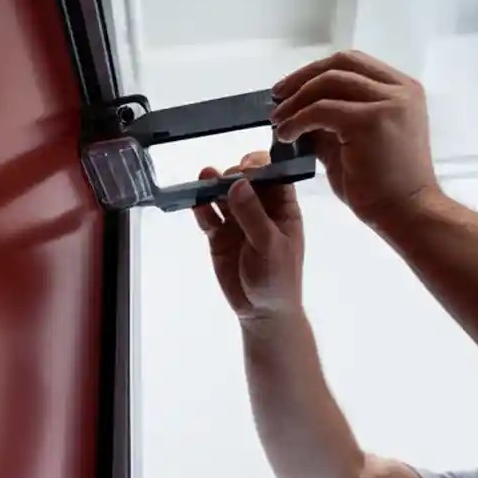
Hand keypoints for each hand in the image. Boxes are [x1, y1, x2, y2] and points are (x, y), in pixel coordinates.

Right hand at [192, 151, 303, 320]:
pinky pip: (208, 216)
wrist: (262, 312)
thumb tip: (238, 183)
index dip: (262, 167)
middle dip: (235, 175)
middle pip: (246, 182)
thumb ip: (253, 214)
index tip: (247, 165)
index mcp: (282, 209)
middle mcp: (260, 210)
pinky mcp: (219, 235)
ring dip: (214, 186)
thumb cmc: (277, 278)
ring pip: (224, 196)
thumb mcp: (270, 245)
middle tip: (225, 177)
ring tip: (204, 178)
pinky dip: (201, 207)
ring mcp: (238, 221)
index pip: (275, 177)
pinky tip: (194, 199)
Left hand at [270, 50, 439, 228]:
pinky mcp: (371, 121)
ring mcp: (389, 102)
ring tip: (278, 120)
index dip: (316, 71)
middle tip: (277, 96)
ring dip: (297, 99)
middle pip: (342, 63)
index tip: (290, 88)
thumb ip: (332, 122)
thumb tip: (297, 109)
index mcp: (402, 90)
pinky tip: (286, 135)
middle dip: (304, 77)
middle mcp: (400, 89)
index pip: (353, 63)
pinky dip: (298, 119)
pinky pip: (322, 109)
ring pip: (329, 82)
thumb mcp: (355, 142)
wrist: (407, 213)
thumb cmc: (383, 186)